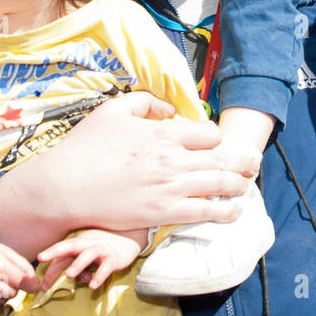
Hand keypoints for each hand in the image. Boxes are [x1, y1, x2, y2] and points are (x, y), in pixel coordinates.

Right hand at [0, 92, 258, 258]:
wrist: (63, 186)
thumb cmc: (85, 147)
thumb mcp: (113, 110)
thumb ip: (146, 102)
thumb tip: (169, 109)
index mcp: (163, 133)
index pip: (209, 134)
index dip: (216, 139)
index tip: (216, 145)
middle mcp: (172, 159)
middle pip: (222, 159)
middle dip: (243, 162)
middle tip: (252, 164)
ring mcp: (169, 187)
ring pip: (219, 185)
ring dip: (239, 186)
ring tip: (247, 186)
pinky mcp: (161, 213)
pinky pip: (203, 212)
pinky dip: (224, 212)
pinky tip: (234, 212)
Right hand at [0, 232, 39, 310]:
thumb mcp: (7, 252)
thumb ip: (23, 266)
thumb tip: (35, 282)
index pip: (23, 283)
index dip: (31, 285)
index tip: (34, 285)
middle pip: (13, 294)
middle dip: (14, 287)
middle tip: (6, 277)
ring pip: (1, 302)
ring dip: (2, 294)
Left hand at [37, 228, 147, 291]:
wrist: (131, 240)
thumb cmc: (105, 249)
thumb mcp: (88, 254)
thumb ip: (77, 265)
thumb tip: (70, 279)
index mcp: (80, 241)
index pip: (62, 251)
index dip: (50, 263)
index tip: (41, 281)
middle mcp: (89, 243)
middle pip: (71, 245)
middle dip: (55, 251)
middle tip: (42, 258)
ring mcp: (103, 249)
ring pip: (88, 254)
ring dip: (78, 264)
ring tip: (70, 275)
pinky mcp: (115, 258)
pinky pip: (106, 267)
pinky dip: (99, 276)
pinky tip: (92, 286)